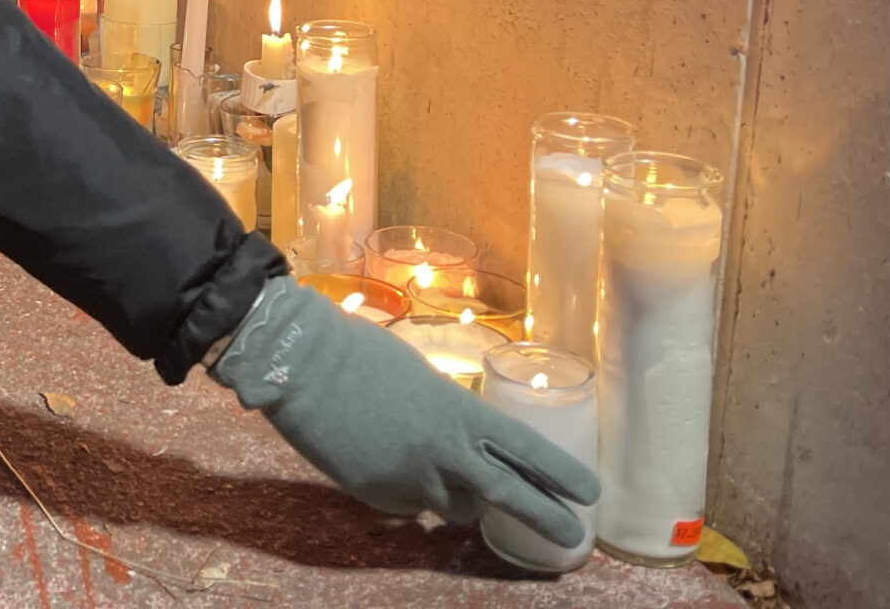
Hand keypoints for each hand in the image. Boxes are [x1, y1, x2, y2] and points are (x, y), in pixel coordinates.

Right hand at [210, 278, 597, 544]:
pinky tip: (381, 458)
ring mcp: (410, 479)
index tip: (590, 493)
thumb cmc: (359, 353)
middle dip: (545, 517)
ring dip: (456, 496)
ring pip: (452, 507)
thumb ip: (447, 417)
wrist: (298, 363)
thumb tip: (458, 448)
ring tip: (435, 468)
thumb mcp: (420, 379)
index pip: (524, 449)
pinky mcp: (376, 496)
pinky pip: (405, 504)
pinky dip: (405, 491)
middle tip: (573, 537)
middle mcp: (444, 452)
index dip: (560, 472)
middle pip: (508, 495)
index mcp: (458, 412)